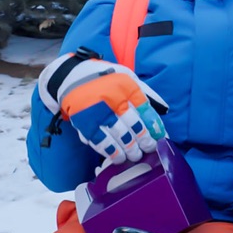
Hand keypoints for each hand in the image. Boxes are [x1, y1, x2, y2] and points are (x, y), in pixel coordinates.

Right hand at [37, 51, 166, 166]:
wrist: (71, 76)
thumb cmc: (104, 77)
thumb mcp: (126, 76)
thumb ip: (144, 92)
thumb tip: (162, 109)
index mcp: (125, 86)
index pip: (144, 109)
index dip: (154, 125)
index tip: (160, 136)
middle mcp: (112, 99)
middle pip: (132, 125)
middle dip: (143, 140)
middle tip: (149, 148)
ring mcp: (97, 112)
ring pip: (117, 136)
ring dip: (128, 149)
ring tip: (134, 156)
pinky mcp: (84, 123)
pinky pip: (99, 141)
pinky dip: (109, 151)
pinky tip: (117, 156)